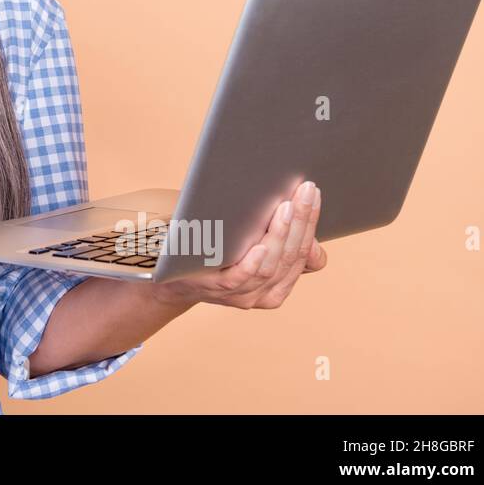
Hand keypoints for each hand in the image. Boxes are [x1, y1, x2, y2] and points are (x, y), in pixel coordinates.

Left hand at [151, 179, 326, 308]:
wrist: (171, 277)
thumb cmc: (216, 251)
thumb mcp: (252, 244)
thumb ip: (279, 238)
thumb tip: (306, 221)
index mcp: (279, 283)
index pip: (305, 254)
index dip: (310, 223)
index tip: (312, 192)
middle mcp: (265, 293)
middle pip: (291, 256)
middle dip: (301, 221)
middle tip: (304, 190)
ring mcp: (242, 294)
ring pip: (270, 267)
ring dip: (280, 235)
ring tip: (285, 208)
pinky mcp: (216, 290)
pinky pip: (240, 279)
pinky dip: (253, 264)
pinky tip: (259, 246)